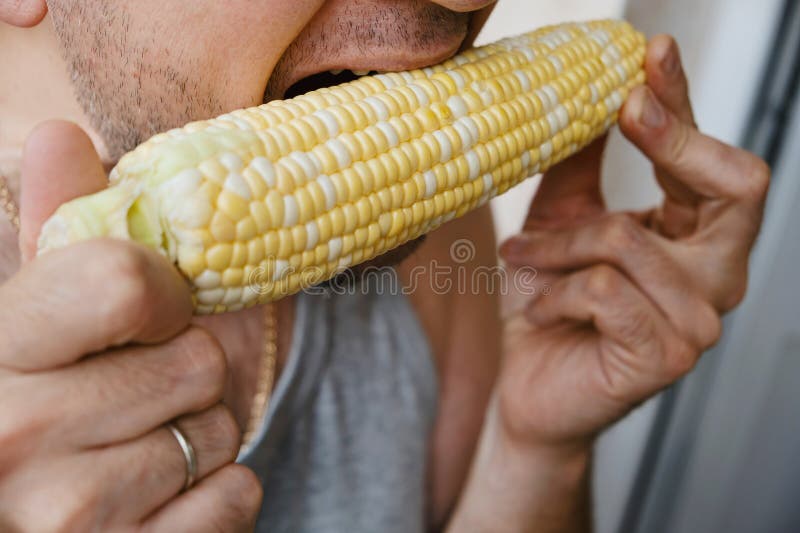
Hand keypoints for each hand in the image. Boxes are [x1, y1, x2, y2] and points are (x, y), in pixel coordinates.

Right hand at [0, 122, 261, 531]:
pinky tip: (165, 499)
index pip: (121, 283)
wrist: (58, 517)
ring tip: (146, 446)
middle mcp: (6, 437)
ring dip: (203, 432)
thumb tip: (57, 134)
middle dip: (189, 372)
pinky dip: (220, 492)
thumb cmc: (69, 396)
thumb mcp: (51, 313)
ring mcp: (61, 517)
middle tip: (142, 394)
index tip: (153, 310)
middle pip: (195, 360)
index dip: (163, 291)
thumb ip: (63, 231)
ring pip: (218, 429)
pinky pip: (234, 496)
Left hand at [496, 35, 768, 449]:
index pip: (713, 160)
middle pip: (735, 186)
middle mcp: (717, 276)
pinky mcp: (668, 355)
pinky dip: (554, 291)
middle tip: (621, 105)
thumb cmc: (548, 303)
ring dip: (557, 246)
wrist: (527, 385)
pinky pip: (605, 290)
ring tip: (523, 260)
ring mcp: (701, 320)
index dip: (686, 102)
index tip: (651, 51)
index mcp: (697, 237)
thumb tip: (582, 92)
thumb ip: (578, 166)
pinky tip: (539, 309)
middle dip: (671, 138)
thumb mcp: (559, 222)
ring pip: (628, 238)